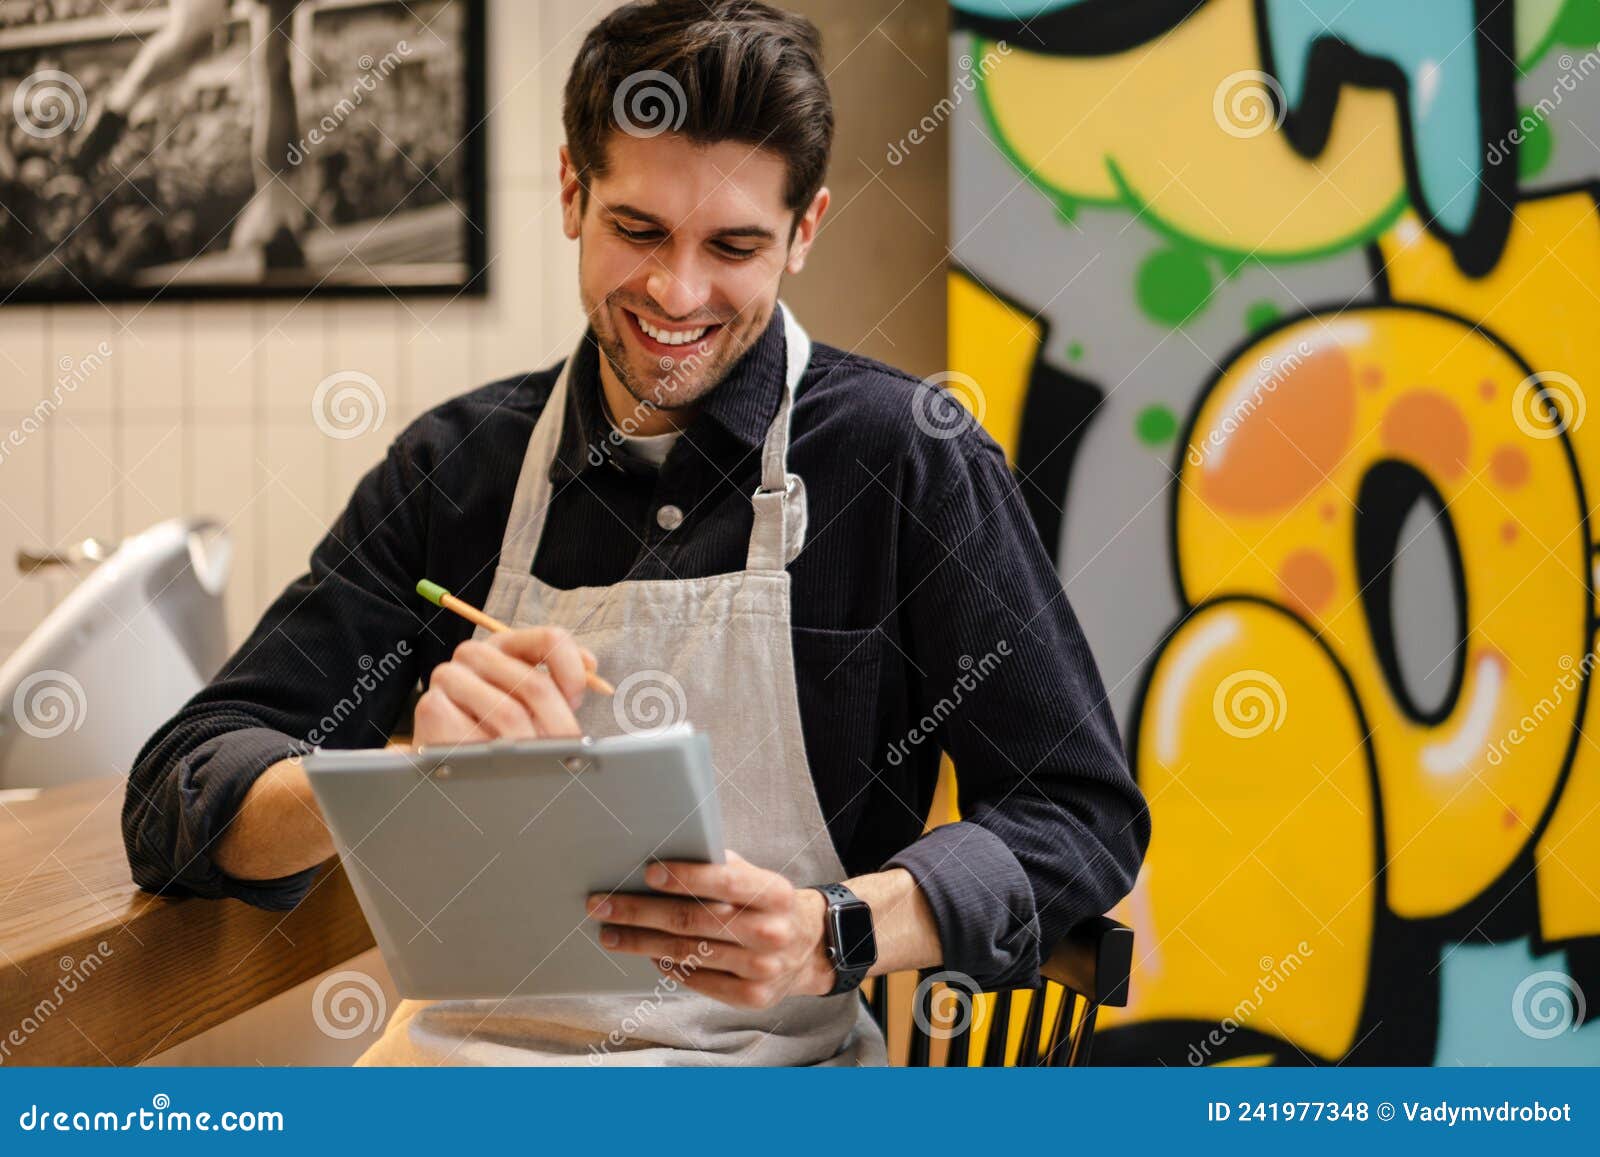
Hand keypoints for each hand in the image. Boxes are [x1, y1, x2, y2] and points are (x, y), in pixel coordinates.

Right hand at [412, 626, 596, 745]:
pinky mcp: (431, 706)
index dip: (573, 673)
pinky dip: (494, 757)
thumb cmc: (494, 726)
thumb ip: (560, 681)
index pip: (550, 639)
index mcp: (504, 643)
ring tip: (532, 763)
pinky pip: (478, 734)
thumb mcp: (530, 701)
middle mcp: (475, 652)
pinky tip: (493, 762)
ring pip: (510, 713)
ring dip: (528, 746)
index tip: (577, 701)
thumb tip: (592, 668)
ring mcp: (449, 676)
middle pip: (535, 683)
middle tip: (564, 752)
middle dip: (557, 725)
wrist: (445, 756)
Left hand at [587, 850, 834, 1007]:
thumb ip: (721, 869)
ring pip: (688, 953)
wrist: (811, 947)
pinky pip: (698, 981)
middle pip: (694, 921)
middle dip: (640, 911)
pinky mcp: (752, 997)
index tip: (646, 873)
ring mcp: (762, 969)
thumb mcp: (758, 878)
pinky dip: (670, 967)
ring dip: (641, 942)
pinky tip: (650, 955)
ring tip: (611, 933)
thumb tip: (665, 859)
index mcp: (774, 893)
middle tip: (602, 904)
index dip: (684, 877)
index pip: (725, 881)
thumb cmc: (769, 904)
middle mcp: (771, 932)